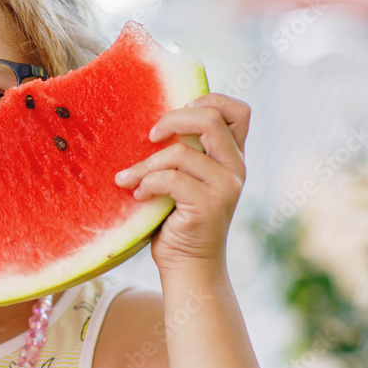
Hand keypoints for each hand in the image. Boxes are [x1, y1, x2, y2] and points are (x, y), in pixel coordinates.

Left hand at [114, 93, 249, 272]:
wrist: (189, 266)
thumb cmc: (176, 220)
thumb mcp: (182, 180)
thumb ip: (180, 155)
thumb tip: (150, 126)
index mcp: (231, 157)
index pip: (238, 111)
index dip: (208, 100)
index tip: (177, 113)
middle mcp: (236, 168)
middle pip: (210, 119)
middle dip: (173, 119)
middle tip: (151, 135)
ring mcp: (226, 186)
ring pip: (181, 152)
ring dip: (146, 163)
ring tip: (129, 179)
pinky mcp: (210, 205)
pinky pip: (171, 179)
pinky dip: (147, 183)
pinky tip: (139, 195)